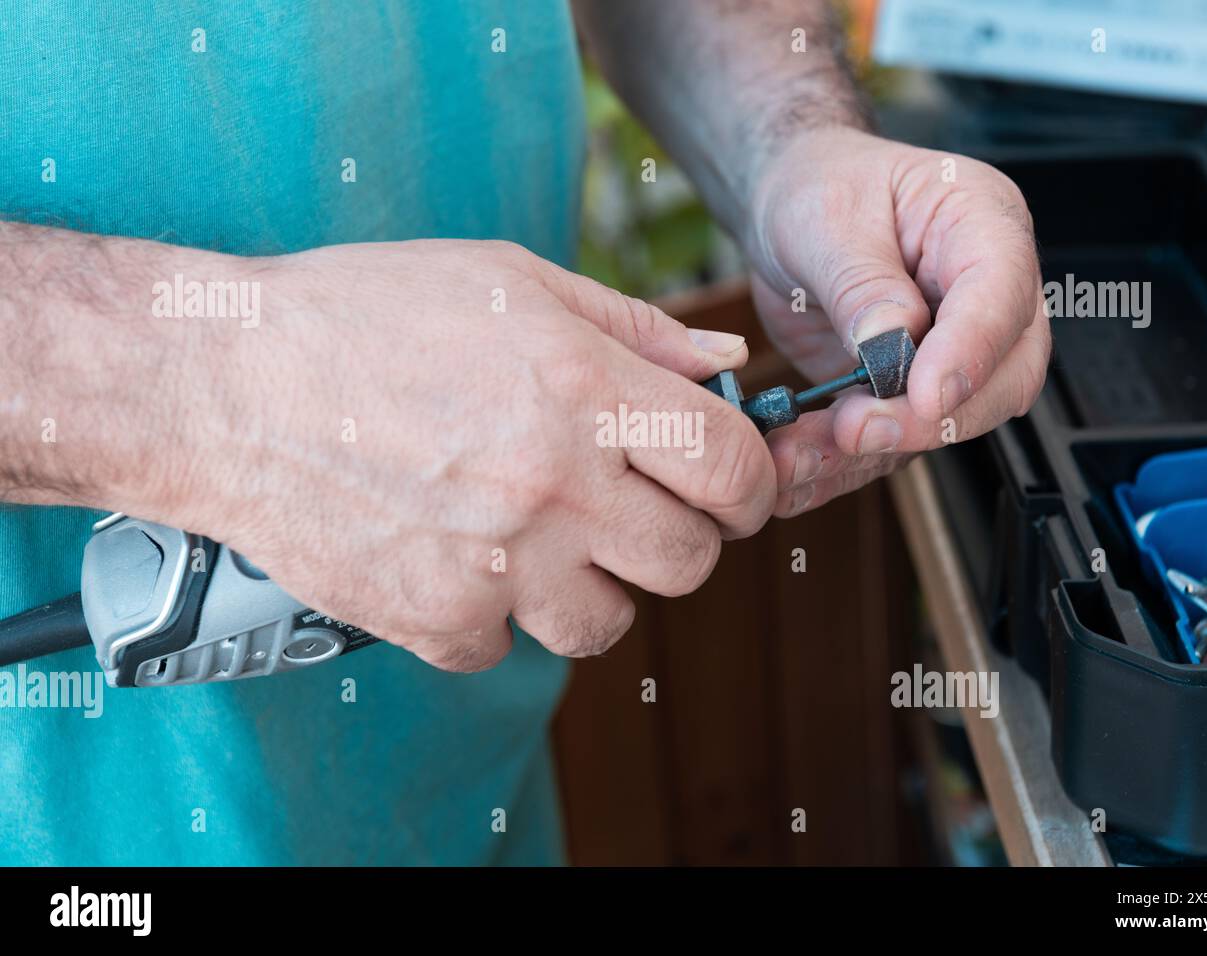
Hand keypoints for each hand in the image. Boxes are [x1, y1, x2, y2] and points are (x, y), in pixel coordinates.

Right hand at [158, 239, 775, 670]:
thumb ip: (634, 329)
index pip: (734, 472)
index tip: (728, 490)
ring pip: (607, 625)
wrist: (225, 384)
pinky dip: (491, 616)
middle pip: (688, 563)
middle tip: (632, 511)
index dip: (750, 486)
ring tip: (540, 540)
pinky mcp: (434, 620)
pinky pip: (506, 649)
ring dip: (592, 588)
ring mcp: (495, 564)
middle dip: (678, 539)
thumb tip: (724, 371)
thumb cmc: (367, 316)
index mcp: (585, 390)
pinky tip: (454, 556)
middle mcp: (553, 484)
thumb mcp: (512, 283)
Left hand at [744, 127, 1050, 515]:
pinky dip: (840, 466)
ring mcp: (950, 353)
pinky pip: (889, 443)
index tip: (925, 394)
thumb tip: (891, 347)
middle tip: (856, 429)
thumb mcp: (827, 217)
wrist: (786, 206)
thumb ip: (861, 280)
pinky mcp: (905, 394)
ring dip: (872, 453)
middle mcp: (984, 298)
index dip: (970, 353)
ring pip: (943, 425)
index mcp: (983, 228)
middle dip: (929, 419)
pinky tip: (793, 474)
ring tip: (800, 458)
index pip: (1004, 297)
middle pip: (1001, 380)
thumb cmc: (820, 187)